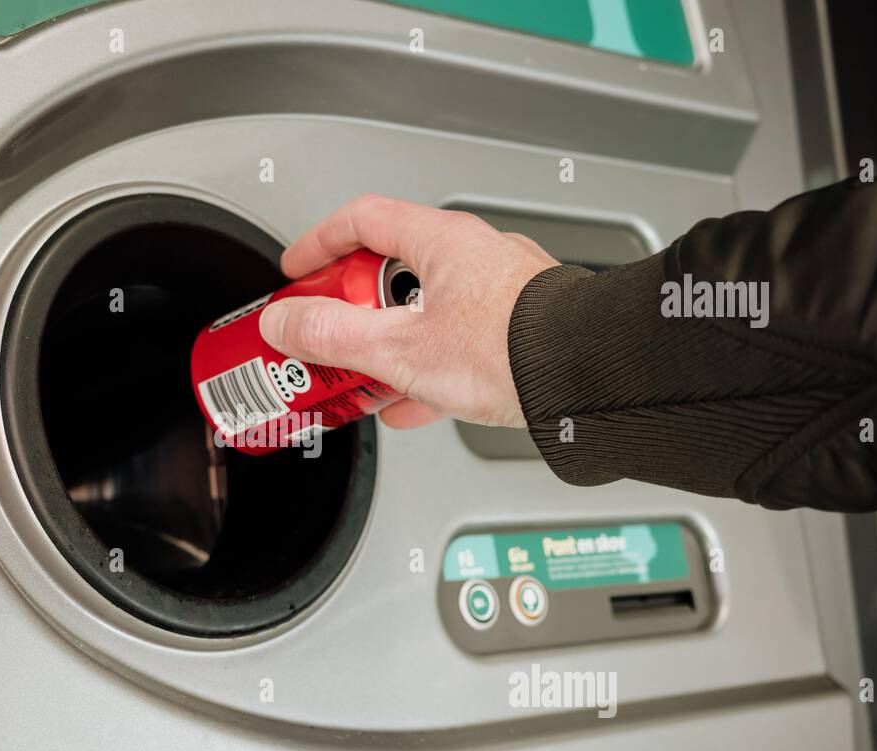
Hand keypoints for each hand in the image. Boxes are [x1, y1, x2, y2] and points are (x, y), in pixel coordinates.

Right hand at [258, 194, 558, 428]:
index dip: (320, 243)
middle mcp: (476, 258)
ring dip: (388, 345)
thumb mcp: (401, 348)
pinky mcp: (519, 332)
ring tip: (365, 378)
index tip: (297, 270)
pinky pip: (458, 345)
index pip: (363, 220)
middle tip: (326, 336)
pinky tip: (414, 403)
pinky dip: (426, 370)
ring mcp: (501, 294)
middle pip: (391, 272)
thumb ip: (333, 335)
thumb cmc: (515, 350)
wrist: (592, 380)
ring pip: (425, 313)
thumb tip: (285, 324)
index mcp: (443, 242)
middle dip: (350, 310)